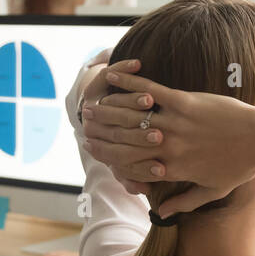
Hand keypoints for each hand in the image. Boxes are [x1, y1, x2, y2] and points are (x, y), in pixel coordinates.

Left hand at [75, 57, 151, 196]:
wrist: (99, 110)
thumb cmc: (119, 144)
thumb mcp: (126, 165)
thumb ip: (132, 177)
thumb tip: (140, 191)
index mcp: (103, 148)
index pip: (120, 161)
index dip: (139, 166)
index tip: (159, 168)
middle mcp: (95, 126)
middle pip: (113, 131)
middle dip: (135, 134)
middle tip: (157, 136)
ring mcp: (96, 104)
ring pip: (111, 102)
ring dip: (129, 101)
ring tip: (147, 100)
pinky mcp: (99, 81)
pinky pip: (106, 74)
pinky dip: (121, 69)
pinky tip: (137, 64)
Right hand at [80, 67, 254, 216]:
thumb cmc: (241, 167)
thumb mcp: (212, 191)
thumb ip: (183, 203)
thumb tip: (160, 213)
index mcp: (172, 168)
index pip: (130, 165)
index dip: (108, 158)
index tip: (93, 151)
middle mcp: (168, 147)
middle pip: (124, 141)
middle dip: (101, 133)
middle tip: (84, 126)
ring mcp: (175, 122)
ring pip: (132, 116)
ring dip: (108, 108)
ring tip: (92, 104)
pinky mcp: (184, 101)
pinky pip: (150, 91)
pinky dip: (130, 82)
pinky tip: (114, 76)